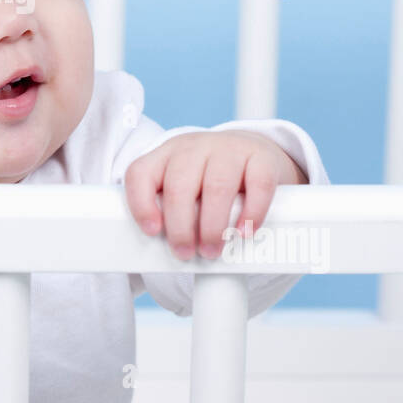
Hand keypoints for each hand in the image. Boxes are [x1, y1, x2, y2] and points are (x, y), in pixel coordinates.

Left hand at [123, 130, 306, 261]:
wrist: (255, 152)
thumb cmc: (210, 181)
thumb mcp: (186, 188)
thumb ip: (172, 212)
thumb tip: (163, 255)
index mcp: (166, 155)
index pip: (141, 173)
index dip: (141, 204)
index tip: (152, 232)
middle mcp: (194, 147)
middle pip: (179, 185)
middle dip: (180, 226)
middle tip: (186, 253)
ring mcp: (229, 148)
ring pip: (217, 186)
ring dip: (212, 225)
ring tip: (211, 250)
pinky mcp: (262, 156)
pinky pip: (258, 184)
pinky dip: (252, 213)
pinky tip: (245, 232)